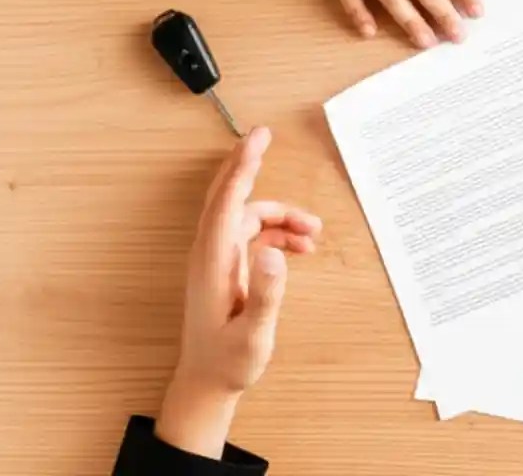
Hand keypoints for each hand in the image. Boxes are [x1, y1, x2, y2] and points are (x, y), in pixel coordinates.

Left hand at [155, 127, 320, 457]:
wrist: (207, 384)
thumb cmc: (229, 361)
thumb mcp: (254, 333)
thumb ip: (267, 292)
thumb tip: (274, 250)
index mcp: (214, 262)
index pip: (228, 202)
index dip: (243, 166)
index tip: (258, 137)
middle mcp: (211, 254)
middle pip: (229, 196)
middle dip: (248, 166)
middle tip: (266, 136)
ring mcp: (217, 260)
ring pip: (247, 217)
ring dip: (280, 216)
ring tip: (314, 231)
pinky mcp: (226, 268)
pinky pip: (251, 235)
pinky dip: (276, 233)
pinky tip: (300, 247)